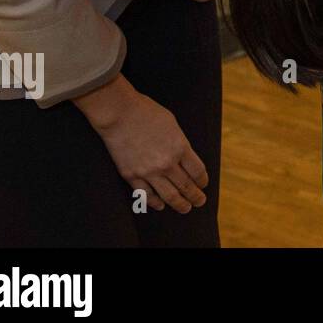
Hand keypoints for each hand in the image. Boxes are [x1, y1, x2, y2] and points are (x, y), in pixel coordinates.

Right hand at [75, 75, 208, 212]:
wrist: (119, 113)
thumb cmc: (147, 113)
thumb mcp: (173, 125)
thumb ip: (180, 143)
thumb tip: (185, 158)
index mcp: (180, 147)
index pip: (198, 172)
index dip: (202, 181)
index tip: (204, 184)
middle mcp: (166, 163)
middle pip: (186, 186)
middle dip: (195, 196)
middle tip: (200, 202)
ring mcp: (148, 172)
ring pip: (168, 195)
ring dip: (179, 204)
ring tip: (185, 208)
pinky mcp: (131, 176)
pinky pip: (146, 195)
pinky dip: (154, 202)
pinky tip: (161, 205)